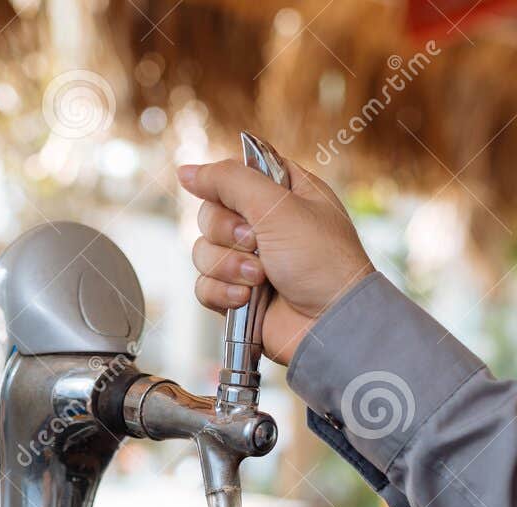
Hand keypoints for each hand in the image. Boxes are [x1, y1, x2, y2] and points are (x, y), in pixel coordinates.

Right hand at [179, 152, 373, 363]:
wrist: (331, 324)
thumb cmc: (322, 262)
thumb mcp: (278, 207)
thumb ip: (230, 181)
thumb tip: (186, 172)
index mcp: (283, 193)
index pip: (235, 174)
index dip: (227, 186)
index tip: (236, 201)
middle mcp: (265, 225)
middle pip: (211, 213)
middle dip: (228, 232)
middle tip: (256, 243)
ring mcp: (251, 262)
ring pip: (204, 251)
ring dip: (228, 265)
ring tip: (260, 278)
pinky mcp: (239, 295)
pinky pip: (205, 286)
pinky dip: (222, 292)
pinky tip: (246, 299)